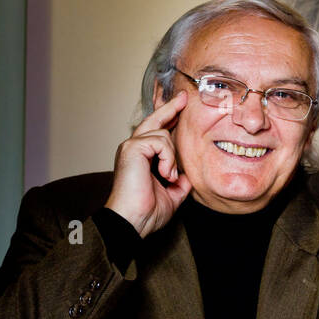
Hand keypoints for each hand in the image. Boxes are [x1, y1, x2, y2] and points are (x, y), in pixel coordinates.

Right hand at [104, 90, 193, 236]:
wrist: (133, 222)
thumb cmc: (147, 212)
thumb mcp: (171, 194)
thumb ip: (179, 181)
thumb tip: (187, 176)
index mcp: (141, 157)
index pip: (156, 131)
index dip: (168, 117)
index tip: (181, 106)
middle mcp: (133, 148)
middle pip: (155, 120)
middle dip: (171, 107)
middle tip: (185, 97)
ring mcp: (131, 146)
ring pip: (162, 134)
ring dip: (172, 157)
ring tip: (168, 176)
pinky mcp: (132, 148)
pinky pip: (160, 142)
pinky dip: (167, 158)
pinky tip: (164, 174)